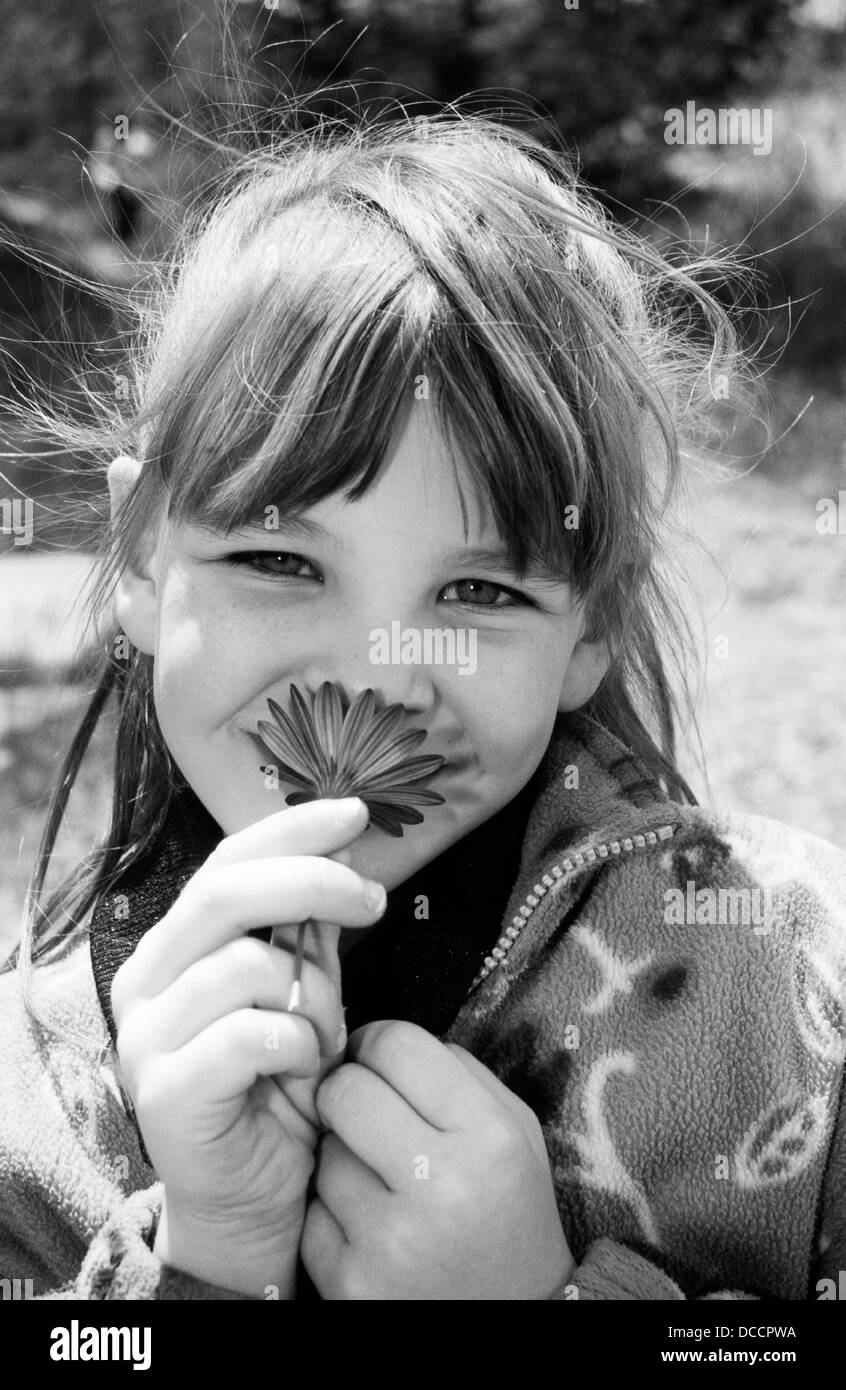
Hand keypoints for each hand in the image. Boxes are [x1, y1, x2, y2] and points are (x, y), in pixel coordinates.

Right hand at [110, 797, 384, 1296]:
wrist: (252, 1202)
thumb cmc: (280, 1090)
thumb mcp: (304, 994)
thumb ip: (308, 932)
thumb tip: (340, 851)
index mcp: (175, 946)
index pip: (226, 861)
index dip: (291, 830)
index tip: (356, 813)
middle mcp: (146, 980)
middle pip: (225, 893)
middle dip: (311, 883)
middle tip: (371, 899)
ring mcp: (146, 1036)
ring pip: (244, 965)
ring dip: (311, 995)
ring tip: (326, 1036)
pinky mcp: (165, 1091)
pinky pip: (250, 1034)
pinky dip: (298, 1044)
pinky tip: (308, 1069)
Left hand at [302, 1020, 574, 1299]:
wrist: (516, 1321)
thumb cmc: (511, 1213)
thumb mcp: (517, 1133)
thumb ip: (462, 1074)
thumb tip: (384, 1039)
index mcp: (488, 1137)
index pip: (398, 1045)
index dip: (376, 1043)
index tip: (375, 1057)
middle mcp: (441, 1185)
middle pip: (345, 1089)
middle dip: (348, 1090)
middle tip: (363, 1109)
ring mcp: (390, 1240)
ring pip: (324, 1153)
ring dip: (342, 1156)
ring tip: (380, 1180)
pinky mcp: (351, 1285)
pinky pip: (312, 1215)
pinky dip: (332, 1216)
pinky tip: (368, 1227)